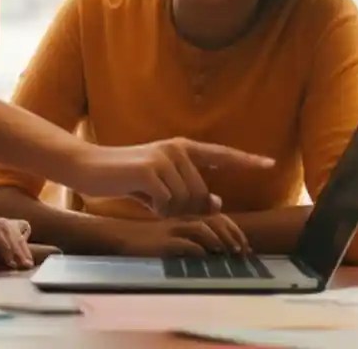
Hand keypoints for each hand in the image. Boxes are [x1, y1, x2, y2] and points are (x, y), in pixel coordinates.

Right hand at [69, 139, 273, 216]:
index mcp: (182, 148)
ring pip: (184, 202)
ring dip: (167, 210)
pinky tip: (140, 199)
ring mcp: (163, 158)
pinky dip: (155, 209)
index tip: (270, 163)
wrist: (87, 166)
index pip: (221, 155)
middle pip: (201, 195)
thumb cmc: (124, 177)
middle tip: (159, 205)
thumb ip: (188, 189)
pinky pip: (167, 204)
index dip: (246, 160)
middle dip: (184, 209)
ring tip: (147, 198)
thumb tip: (218, 203)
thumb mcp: (160, 183)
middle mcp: (176, 149)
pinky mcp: (149, 171)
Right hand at [115, 214, 250, 256]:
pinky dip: (198, 250)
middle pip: (214, 219)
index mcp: (183, 207)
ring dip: (219, 242)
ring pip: (202, 228)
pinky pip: (184, 242)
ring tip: (228, 254)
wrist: (115, 234)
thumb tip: (217, 213)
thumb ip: (191, 220)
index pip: (216, 213)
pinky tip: (203, 257)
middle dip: (233, 236)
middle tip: (242, 253)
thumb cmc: (143, 232)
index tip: (245, 246)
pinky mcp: (160, 237)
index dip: (233, 228)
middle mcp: (179, 212)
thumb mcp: (169, 220)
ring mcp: (170, 223)